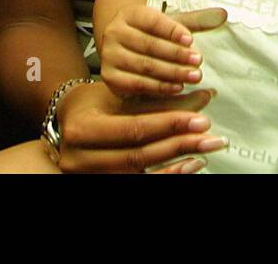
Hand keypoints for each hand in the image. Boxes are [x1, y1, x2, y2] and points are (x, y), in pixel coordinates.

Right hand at [54, 79, 228, 172]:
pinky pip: (134, 182)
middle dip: (179, 146)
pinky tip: (186, 166)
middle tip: (211, 139)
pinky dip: (164, 174)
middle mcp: (80, 158)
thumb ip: (160, 98)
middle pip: (138, 155)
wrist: (67, 121)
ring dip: (175, 165)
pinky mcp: (97, 182)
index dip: (169, 125)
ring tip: (203, 154)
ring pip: (137, 173)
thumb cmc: (95, 103)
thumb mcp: (122, 94)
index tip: (201, 120)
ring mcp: (86, 176)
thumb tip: (205, 97)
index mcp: (83, 128)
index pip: (134, 129)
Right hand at [99, 5, 226, 98]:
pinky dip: (158, 87)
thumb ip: (196, 20)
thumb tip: (223, 14)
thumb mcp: (171, 23)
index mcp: (131, 14)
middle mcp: (115, 33)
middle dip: (177, 56)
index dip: (173, 31)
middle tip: (199, 63)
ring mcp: (109, 56)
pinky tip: (176, 88)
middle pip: (149, 45)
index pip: (153, 21)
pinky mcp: (109, 77)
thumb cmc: (152, 33)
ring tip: (194, 76)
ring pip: (144, 66)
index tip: (191, 40)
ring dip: (171, 73)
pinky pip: (136, 84)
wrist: (123, 46)